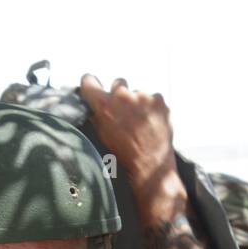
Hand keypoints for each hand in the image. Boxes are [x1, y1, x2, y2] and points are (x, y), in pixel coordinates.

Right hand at [80, 74, 184, 222]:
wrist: (150, 168)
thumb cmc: (123, 157)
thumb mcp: (101, 137)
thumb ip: (97, 118)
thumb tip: (94, 108)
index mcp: (103, 105)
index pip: (88, 81)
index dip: (90, 85)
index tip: (93, 87)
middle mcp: (122, 96)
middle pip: (118, 84)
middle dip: (120, 96)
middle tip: (125, 113)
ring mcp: (143, 97)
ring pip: (138, 94)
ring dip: (138, 104)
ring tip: (141, 124)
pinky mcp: (159, 101)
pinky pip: (153, 99)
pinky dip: (153, 108)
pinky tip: (152, 124)